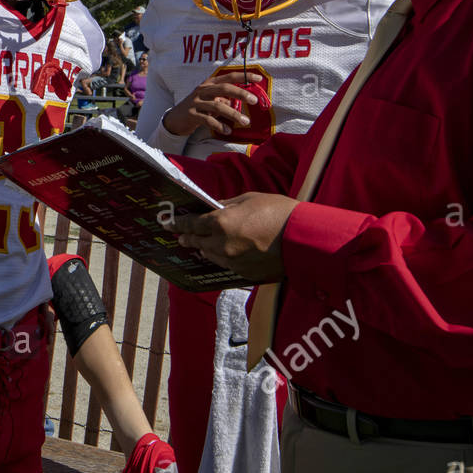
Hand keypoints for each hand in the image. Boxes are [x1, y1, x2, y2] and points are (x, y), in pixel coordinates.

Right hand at [163, 71, 263, 136]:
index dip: (244, 76)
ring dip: (233, 114)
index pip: (228, 77)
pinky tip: (228, 131)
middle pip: (224, 88)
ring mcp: (196, 102)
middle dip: (240, 93)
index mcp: (209, 84)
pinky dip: (219, 125)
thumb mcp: (211, 100)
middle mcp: (202, 90)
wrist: (175, 119)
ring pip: (217, 105)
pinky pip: (207, 120)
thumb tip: (239, 101)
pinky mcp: (191, 114)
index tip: (259, 78)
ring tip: (245, 121)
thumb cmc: (198, 108)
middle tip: (254, 100)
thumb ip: (224, 99)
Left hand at [167, 192, 298, 280]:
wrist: (303, 240)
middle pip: (197, 243)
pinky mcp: (244, 274)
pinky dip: (223, 258)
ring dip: (205, 249)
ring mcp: (233, 262)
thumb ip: (228, 204)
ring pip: (211, 256)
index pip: (192, 224)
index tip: (169, 224)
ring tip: (201, 246)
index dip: (179, 224)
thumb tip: (214, 206)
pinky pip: (227, 265)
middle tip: (181, 237)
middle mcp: (222, 244)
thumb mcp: (251, 199)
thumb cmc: (280, 213)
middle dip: (188, 238)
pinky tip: (224, 254)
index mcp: (221, 222)